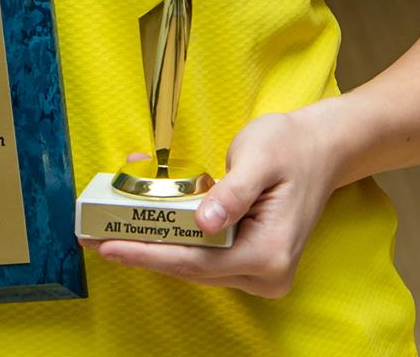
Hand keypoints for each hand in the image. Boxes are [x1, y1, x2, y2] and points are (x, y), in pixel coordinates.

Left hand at [83, 111, 336, 298]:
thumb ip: (232, 192)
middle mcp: (268, 273)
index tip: (110, 247)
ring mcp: (263, 273)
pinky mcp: (255, 264)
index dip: (151, 255)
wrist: (322, 148)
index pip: (198, 261)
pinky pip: (207, 260)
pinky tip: (147, 234)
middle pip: (193, 270)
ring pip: (197, 268)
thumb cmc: (291, 146)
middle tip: (97, 240)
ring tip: (113, 236)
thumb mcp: (260, 157)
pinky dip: (177, 246)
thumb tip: (204, 223)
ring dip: (157, 251)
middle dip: (145, 255)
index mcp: (270, 252)